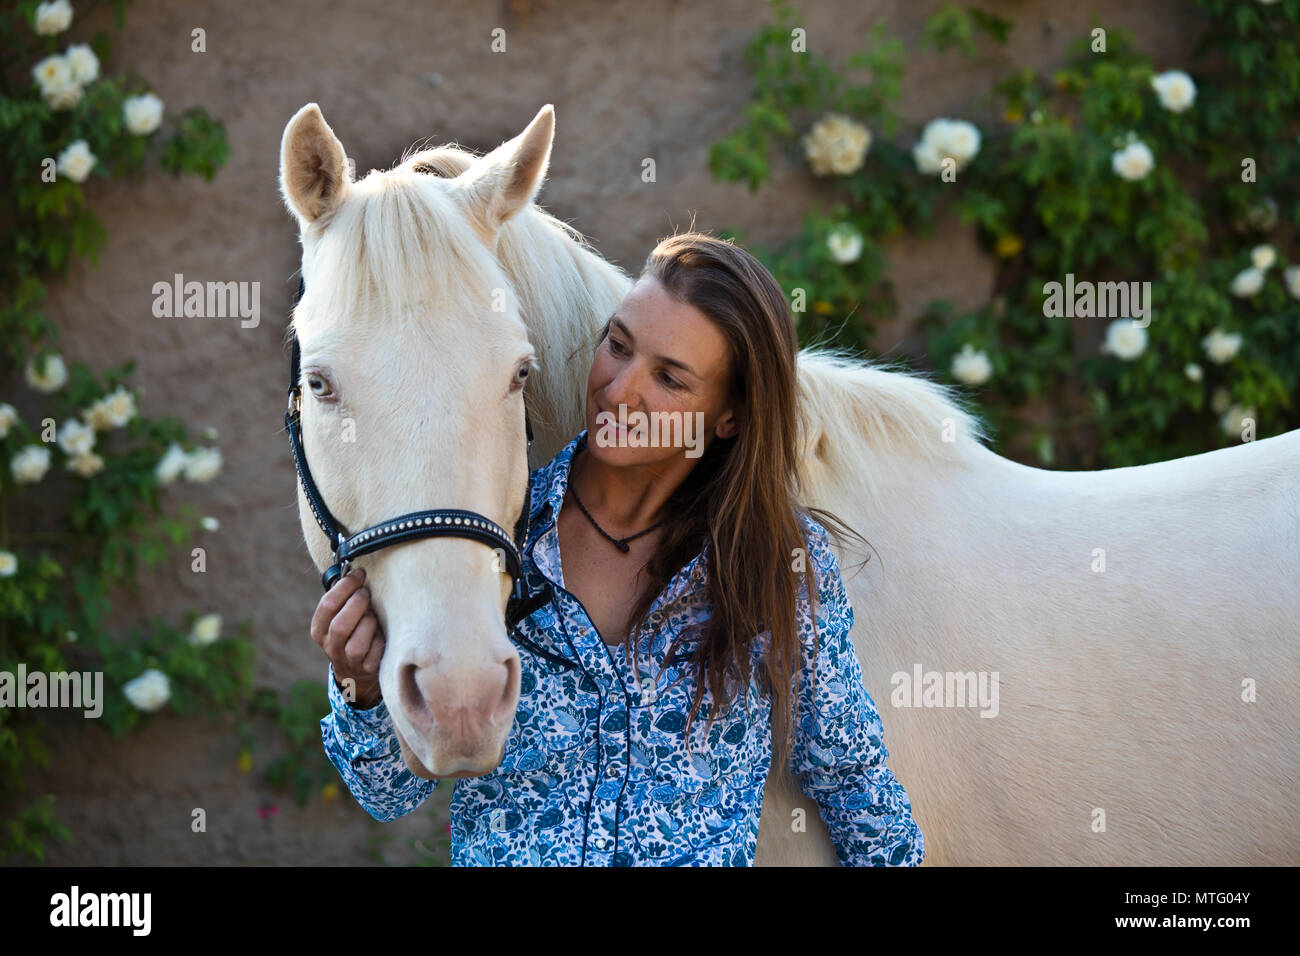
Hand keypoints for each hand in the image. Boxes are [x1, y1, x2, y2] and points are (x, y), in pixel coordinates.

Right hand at [311, 567, 384, 708]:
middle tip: (367, 594)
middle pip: (340, 625)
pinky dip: (382, 642)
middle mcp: (330, 646)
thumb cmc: (353, 629)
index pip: (328, 605)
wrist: (357, 669)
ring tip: (374, 616)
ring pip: (357, 644)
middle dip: (358, 604)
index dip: (346, 585)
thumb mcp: (341, 613)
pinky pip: (376, 654)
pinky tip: (383, 634)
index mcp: (319, 629)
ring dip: (369, 625)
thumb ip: (343, 595)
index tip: (360, 574)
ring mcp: (348, 661)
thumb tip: (355, 569)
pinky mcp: (367, 669)